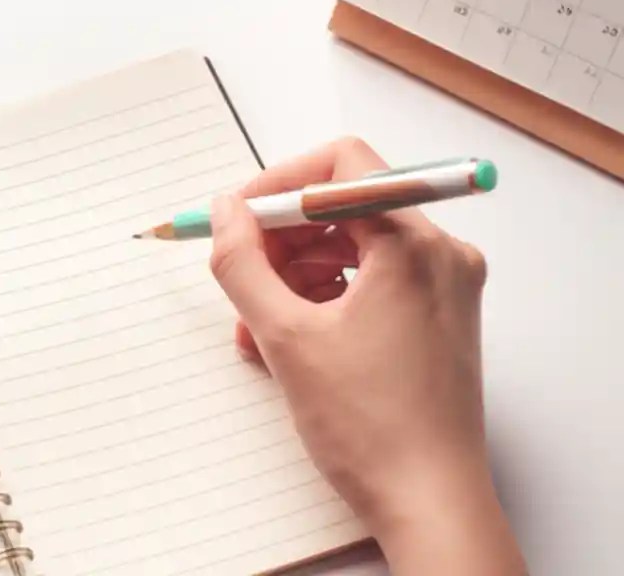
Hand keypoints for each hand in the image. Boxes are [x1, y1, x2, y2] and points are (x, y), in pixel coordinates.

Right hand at [208, 138, 524, 575]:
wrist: (428, 501)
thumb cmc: (371, 428)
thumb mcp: (285, 336)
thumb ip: (243, 262)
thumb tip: (225, 213)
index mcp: (413, 244)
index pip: (338, 167)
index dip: (276, 186)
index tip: (235, 219)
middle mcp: (440, 254)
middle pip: (343, 207)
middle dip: (282, 240)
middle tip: (240, 277)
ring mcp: (443, 287)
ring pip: (352, 246)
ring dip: (295, 274)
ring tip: (257, 324)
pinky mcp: (437, 317)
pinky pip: (370, 281)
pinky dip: (324, 298)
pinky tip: (287, 339)